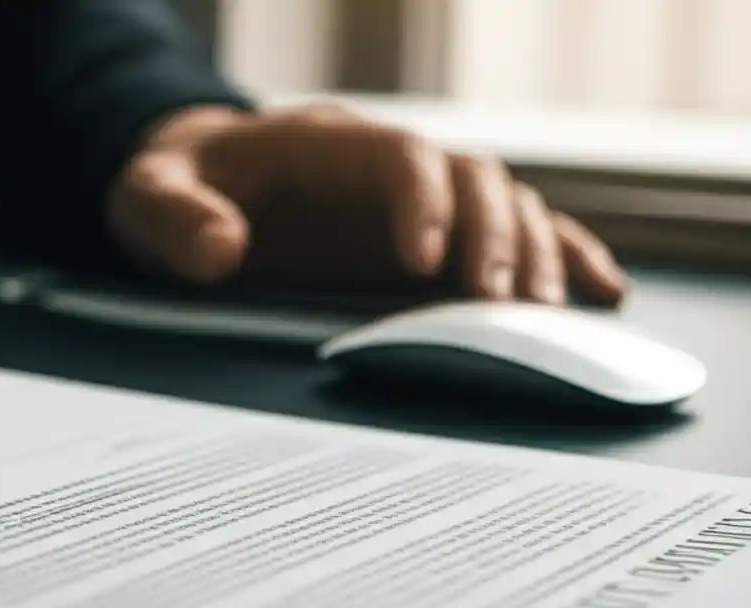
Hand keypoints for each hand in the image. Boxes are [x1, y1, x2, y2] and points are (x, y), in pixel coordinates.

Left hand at [108, 105, 627, 304]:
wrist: (199, 183)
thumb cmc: (177, 186)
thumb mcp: (147, 196)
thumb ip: (174, 217)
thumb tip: (221, 252)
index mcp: (328, 145)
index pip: (400, 154)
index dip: (424, 202)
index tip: (423, 267)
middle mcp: (388, 165)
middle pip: (474, 177)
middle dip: (496, 238)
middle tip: (502, 307)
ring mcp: (420, 199)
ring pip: (507, 204)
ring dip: (537, 255)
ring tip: (550, 318)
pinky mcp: (435, 235)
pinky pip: (514, 234)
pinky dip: (563, 256)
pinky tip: (602, 294)